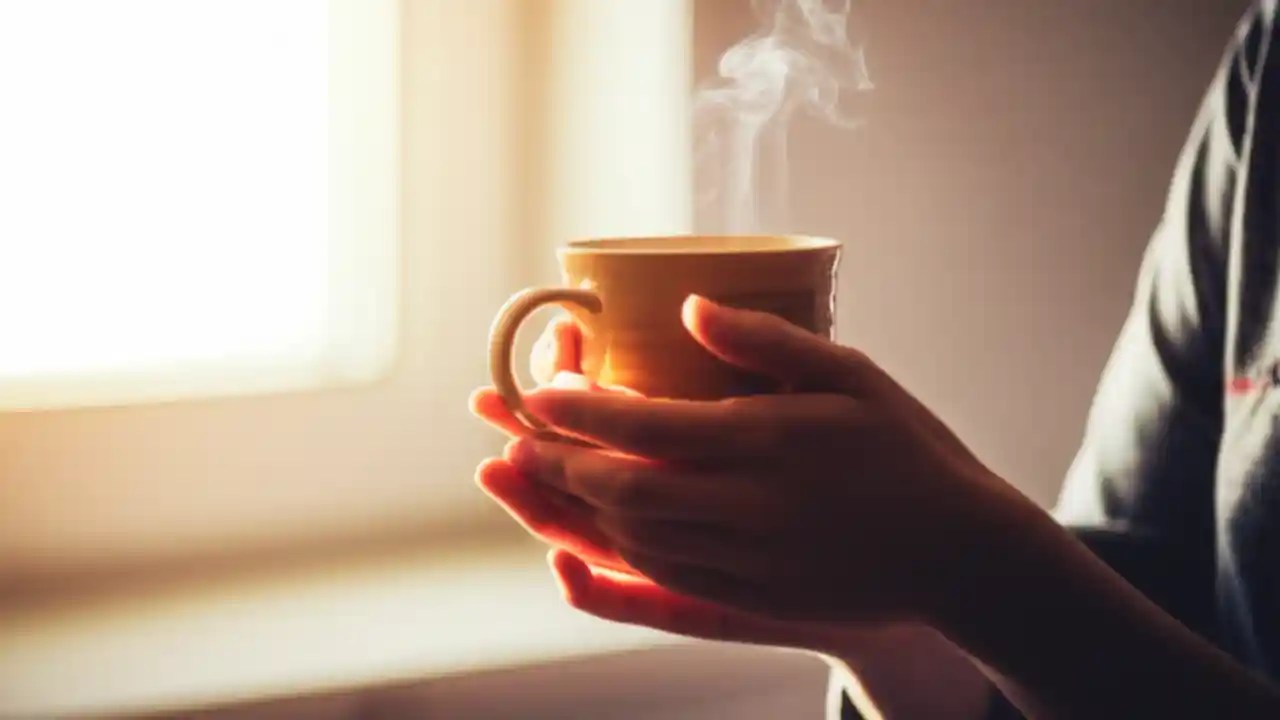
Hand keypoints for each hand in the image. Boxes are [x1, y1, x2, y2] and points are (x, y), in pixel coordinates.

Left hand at [470, 315, 908, 655]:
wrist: (958, 552)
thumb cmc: (908, 450)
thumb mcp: (851, 373)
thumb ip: (765, 340)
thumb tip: (689, 305)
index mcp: (763, 441)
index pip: (641, 425)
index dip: (577, 408)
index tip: (539, 388)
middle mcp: (744, 505)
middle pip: (619, 486)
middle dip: (556, 460)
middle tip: (516, 435)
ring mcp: (744, 558)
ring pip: (630, 536)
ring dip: (573, 506)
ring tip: (536, 478)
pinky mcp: (749, 594)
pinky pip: (661, 575)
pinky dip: (616, 547)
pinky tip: (597, 527)